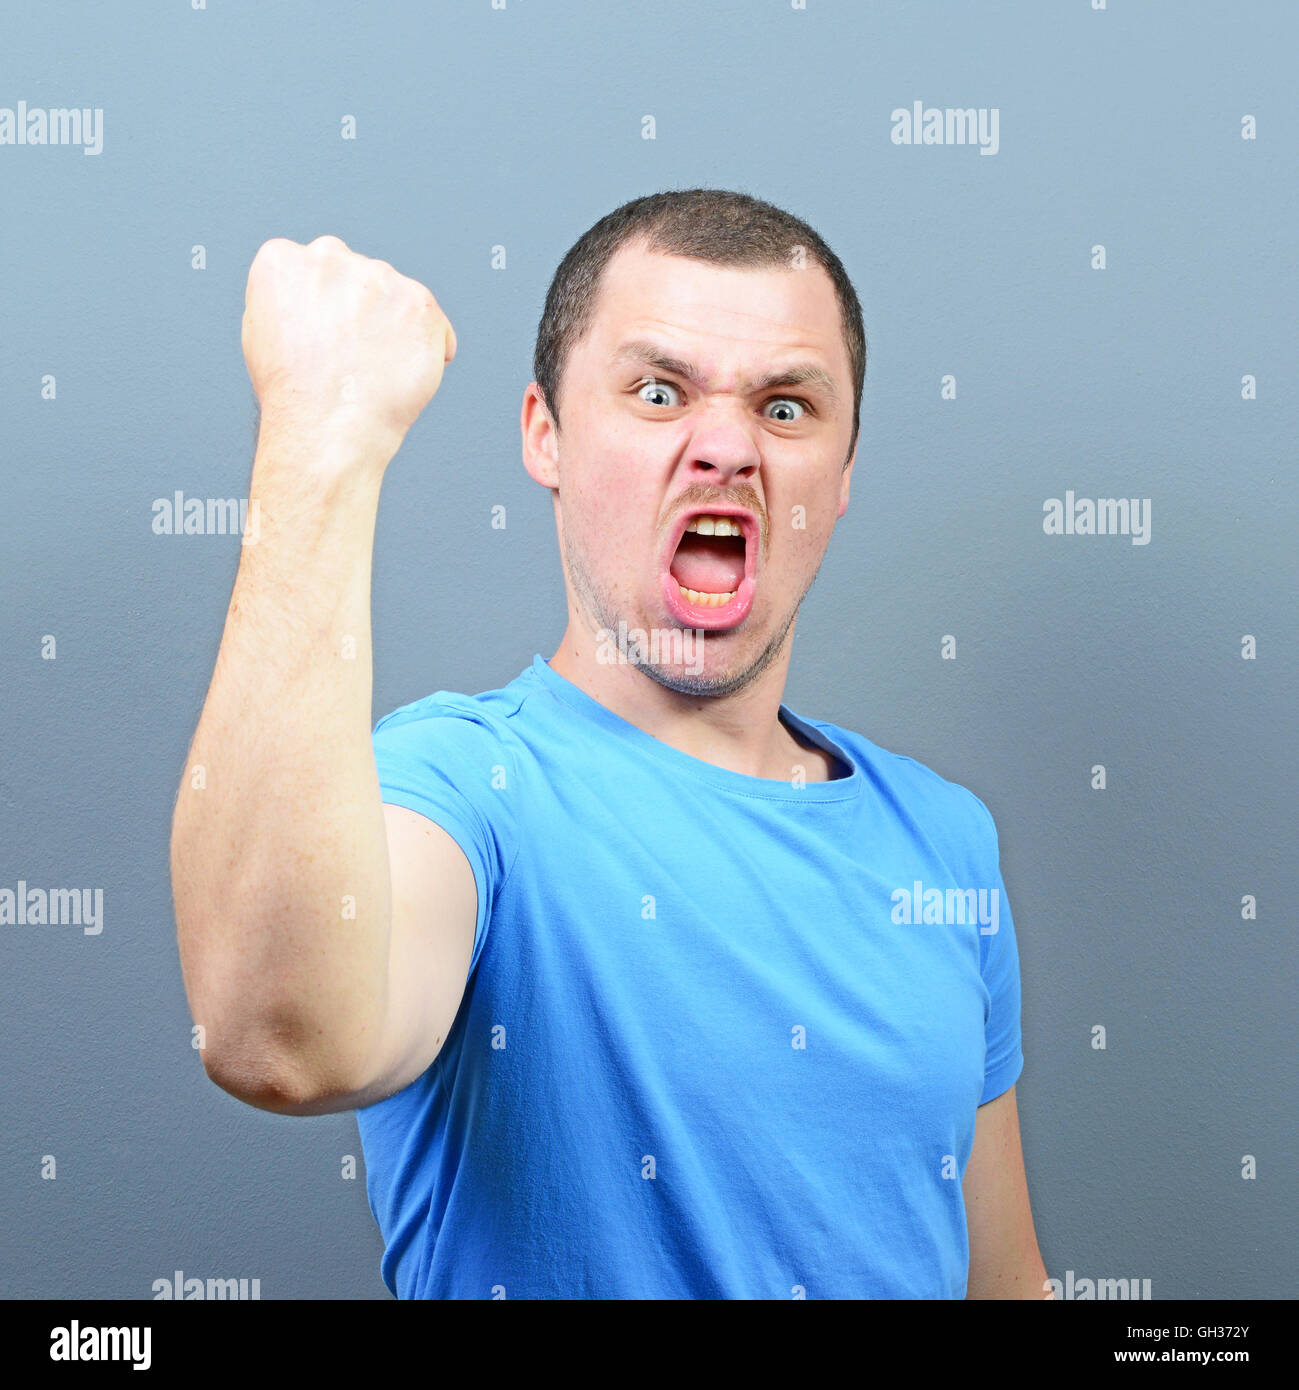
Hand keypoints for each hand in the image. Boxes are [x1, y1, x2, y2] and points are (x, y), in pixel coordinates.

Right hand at [242, 234, 456, 471]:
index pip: (313, 271)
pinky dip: (429, 348)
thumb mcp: (258, 333)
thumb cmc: (292, 394)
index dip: (323, 311)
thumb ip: (288, 300)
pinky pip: (433, 322)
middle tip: (353, 359)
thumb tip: (312, 297)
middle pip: (357, 278)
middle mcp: (328, 255)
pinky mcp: (419, 302)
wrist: (327, 427)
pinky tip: (406, 375)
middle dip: (360, 313)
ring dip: (394, 329)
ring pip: (395, 298)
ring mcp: (378, 276)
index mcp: (282, 260)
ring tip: (375, 373)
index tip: (324, 339)